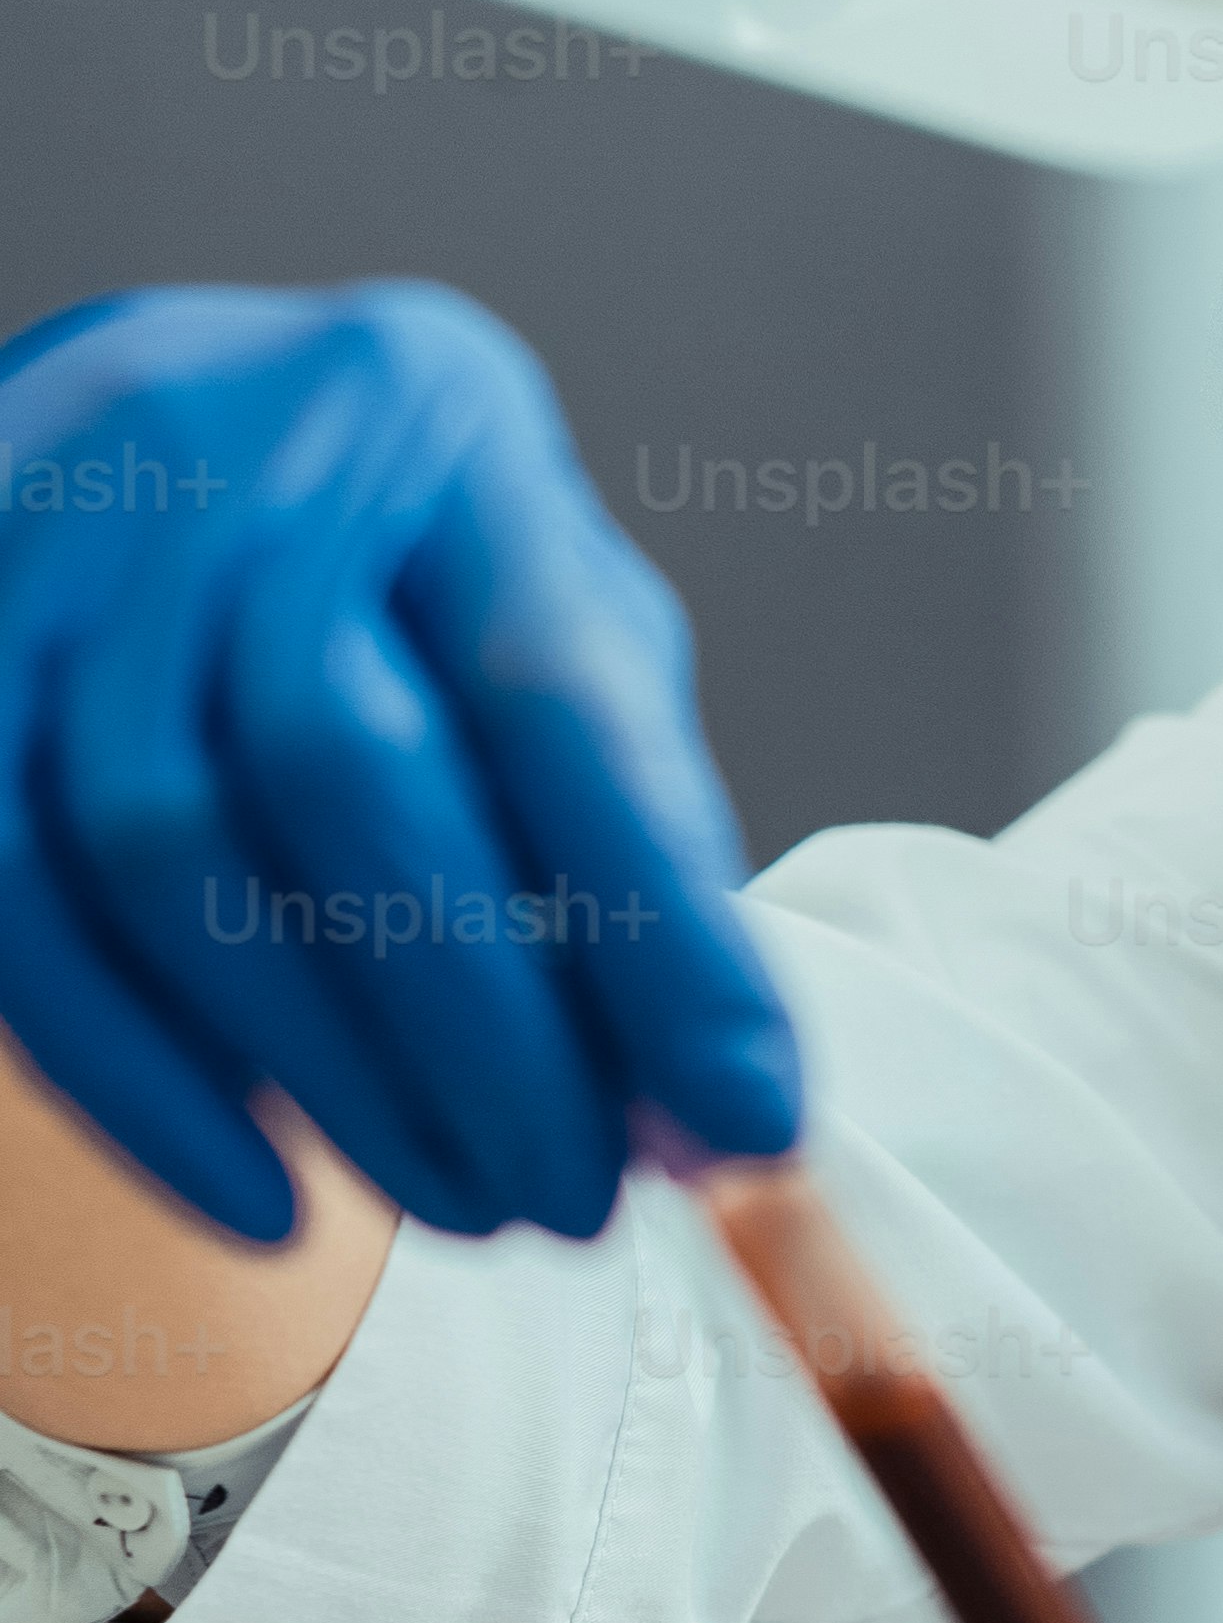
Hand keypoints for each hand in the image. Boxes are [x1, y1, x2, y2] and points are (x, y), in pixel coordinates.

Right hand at [0, 283, 798, 1246]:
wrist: (127, 467)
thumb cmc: (387, 585)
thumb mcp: (539, 638)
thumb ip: (632, 838)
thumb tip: (715, 1115)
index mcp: (435, 418)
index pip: (555, 689)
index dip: (658, 928)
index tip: (748, 1123)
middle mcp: (228, 440)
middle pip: (342, 763)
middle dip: (482, 1029)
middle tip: (575, 1202)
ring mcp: (47, 535)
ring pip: (157, 838)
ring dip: (328, 1074)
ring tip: (465, 1203)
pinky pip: (9, 902)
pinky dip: (141, 1086)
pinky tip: (270, 1202)